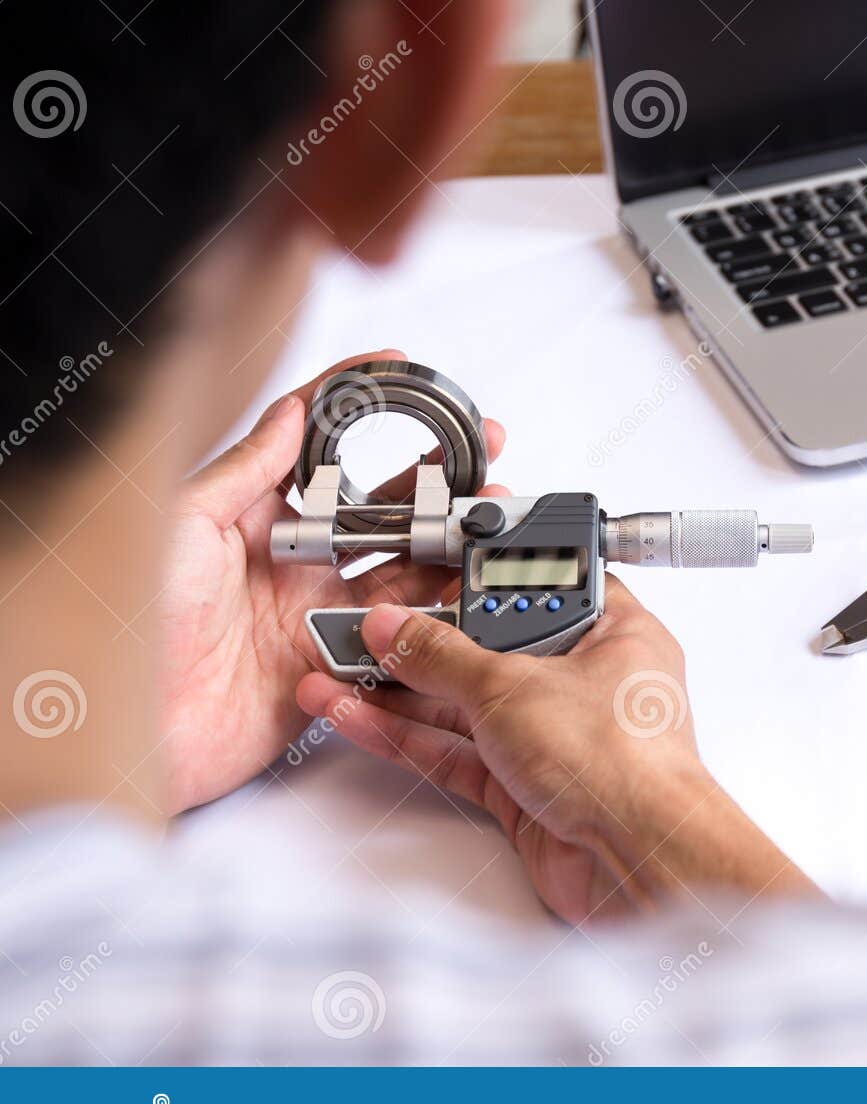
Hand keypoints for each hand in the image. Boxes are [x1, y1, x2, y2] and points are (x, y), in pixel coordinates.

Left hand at [158, 351, 507, 813]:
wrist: (128, 725)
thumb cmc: (133, 620)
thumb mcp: (185, 524)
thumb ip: (248, 469)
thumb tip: (293, 412)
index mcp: (254, 518)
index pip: (315, 445)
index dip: (357, 402)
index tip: (399, 367)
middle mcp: (293, 562)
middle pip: (380, 507)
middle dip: (435, 476)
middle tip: (481, 448)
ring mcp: (317, 614)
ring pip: (403, 568)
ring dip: (449, 540)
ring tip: (489, 515)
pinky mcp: (335, 667)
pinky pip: (399, 635)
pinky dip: (436, 614)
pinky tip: (466, 589)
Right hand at [294, 576, 816, 922]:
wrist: (639, 861)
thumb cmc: (621, 763)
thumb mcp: (514, 686)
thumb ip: (443, 655)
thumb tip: (396, 626)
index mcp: (613, 632)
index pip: (541, 582)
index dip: (483, 571)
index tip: (424, 561)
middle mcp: (587, 681)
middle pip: (491, 646)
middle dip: (421, 639)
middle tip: (359, 623)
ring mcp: (554, 736)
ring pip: (465, 703)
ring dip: (398, 689)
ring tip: (332, 669)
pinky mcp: (526, 786)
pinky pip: (457, 752)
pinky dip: (407, 736)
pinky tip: (355, 717)